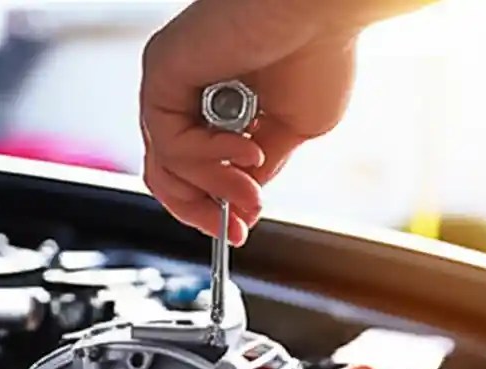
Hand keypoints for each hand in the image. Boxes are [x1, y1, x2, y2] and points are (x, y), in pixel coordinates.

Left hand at [140, 0, 361, 244]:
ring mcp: (170, 80)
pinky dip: (206, 158)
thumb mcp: (292, 131)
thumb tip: (243, 202)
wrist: (322, 10)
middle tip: (236, 225)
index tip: (238, 230)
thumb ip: (259, 167)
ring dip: (212, 188)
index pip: (188, 168)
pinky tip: (245, 148)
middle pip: (165, 173)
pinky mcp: (162, 70)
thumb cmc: (319, 52)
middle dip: (202, 209)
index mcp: (213, 102)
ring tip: (249, 192)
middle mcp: (185, 90)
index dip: (210, 206)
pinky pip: (167, 139)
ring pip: (165, 163)